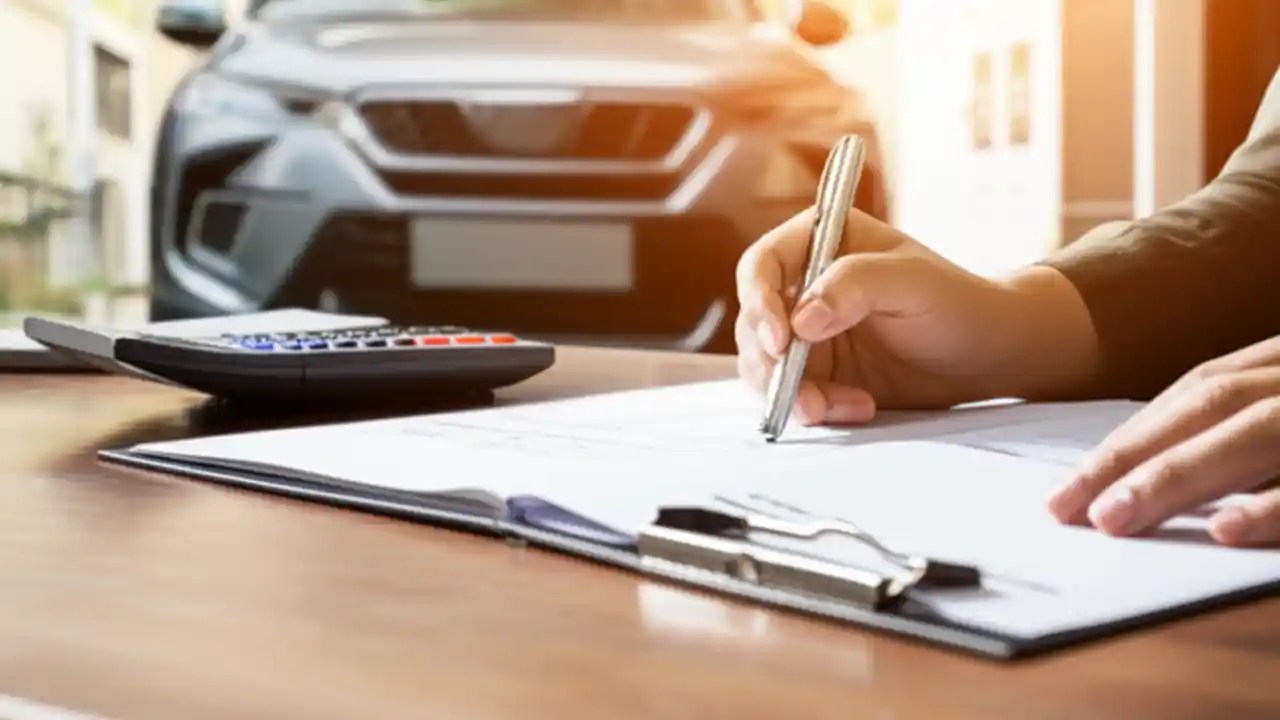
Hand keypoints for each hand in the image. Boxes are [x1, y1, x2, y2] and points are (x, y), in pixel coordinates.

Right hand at [735, 207, 1098, 422]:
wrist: (987, 356)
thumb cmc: (959, 304)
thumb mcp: (913, 284)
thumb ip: (856, 286)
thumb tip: (801, 317)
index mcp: (822, 242)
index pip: (762, 264)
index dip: (759, 300)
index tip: (780, 340)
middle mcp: (804, 285)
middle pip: (753, 321)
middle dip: (771, 362)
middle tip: (804, 394)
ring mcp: (806, 332)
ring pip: (762, 364)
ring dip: (789, 391)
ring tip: (833, 408)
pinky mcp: (816, 373)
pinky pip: (789, 393)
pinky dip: (814, 408)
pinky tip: (857, 407)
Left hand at [1048, 336, 1279, 545]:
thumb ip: (1245, 440)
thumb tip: (1154, 480)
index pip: (1202, 392)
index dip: (1133, 436)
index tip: (1072, 485)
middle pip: (1212, 403)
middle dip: (1131, 456)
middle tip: (1066, 506)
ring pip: (1257, 429)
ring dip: (1174, 476)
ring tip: (1111, 519)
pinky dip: (1270, 506)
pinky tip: (1222, 530)